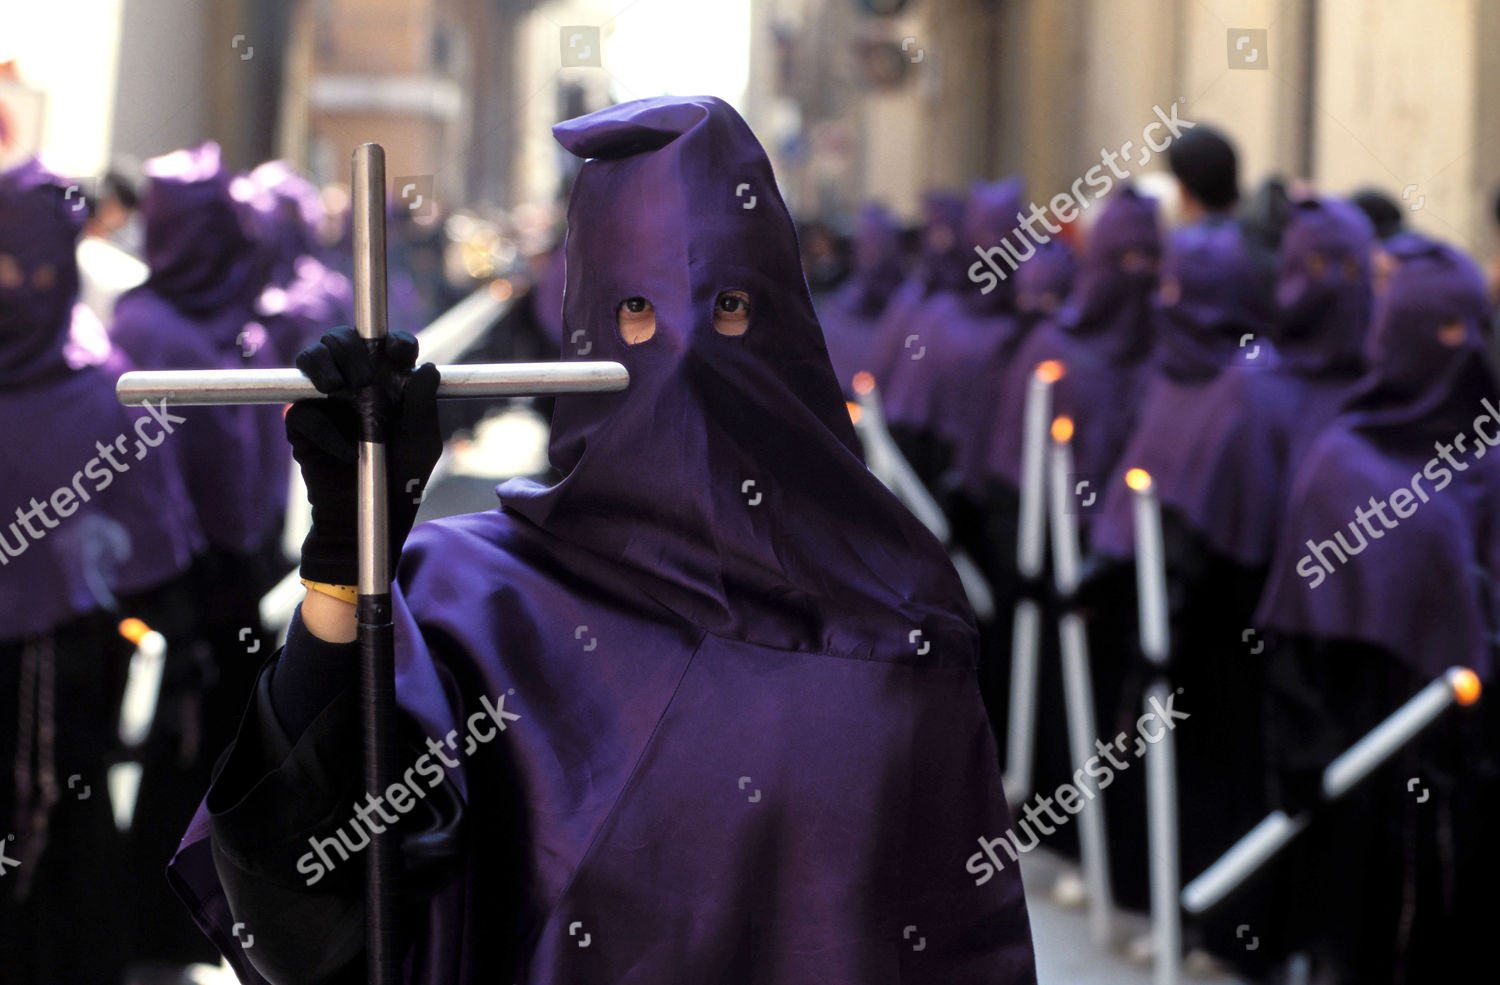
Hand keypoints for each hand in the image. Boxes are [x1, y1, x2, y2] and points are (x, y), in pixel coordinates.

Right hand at [287, 326, 440, 586]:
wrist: (367, 514)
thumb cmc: (401, 476)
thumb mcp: (422, 441)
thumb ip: (424, 405)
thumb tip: (427, 369)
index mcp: (389, 381)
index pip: (388, 346)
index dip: (394, 342)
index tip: (399, 353)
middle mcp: (356, 383)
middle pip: (342, 340)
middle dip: (349, 348)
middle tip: (362, 377)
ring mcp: (326, 400)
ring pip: (311, 358)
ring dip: (322, 365)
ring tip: (338, 386)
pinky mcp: (302, 423)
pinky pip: (303, 411)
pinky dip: (324, 431)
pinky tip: (345, 452)